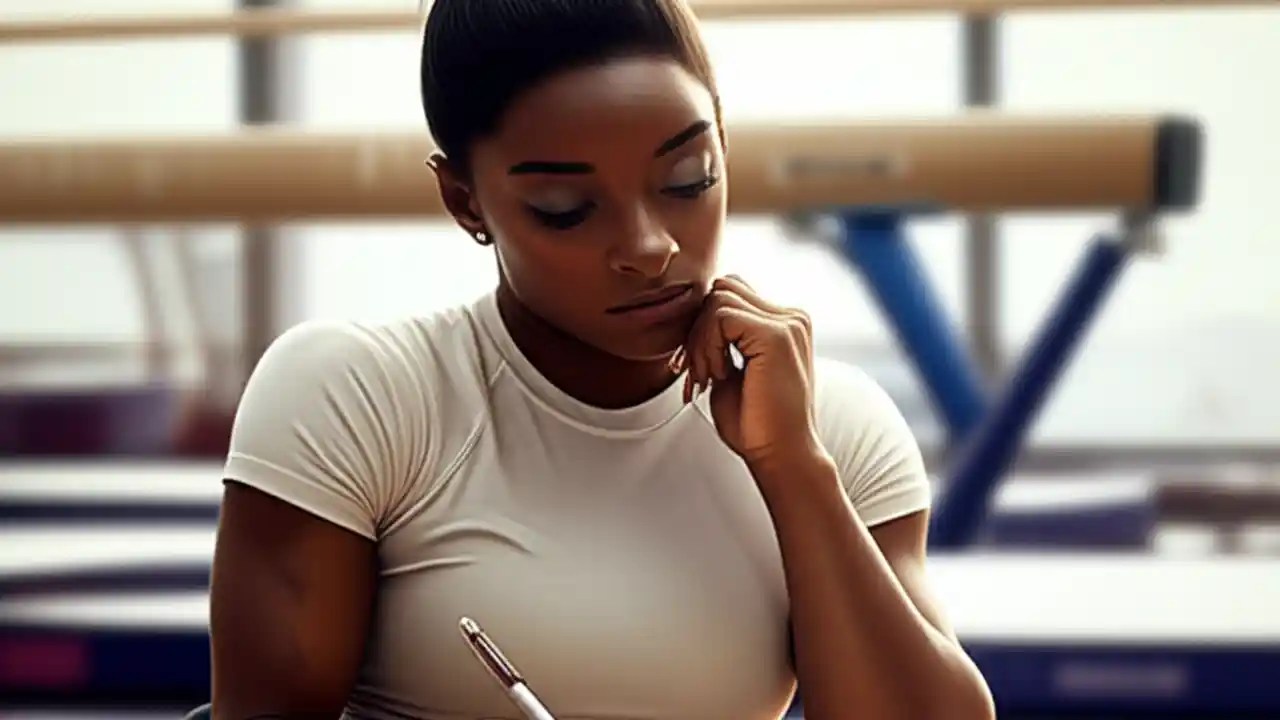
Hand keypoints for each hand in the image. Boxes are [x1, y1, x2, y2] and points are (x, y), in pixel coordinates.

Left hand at [677, 276, 826, 469]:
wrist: (782, 456)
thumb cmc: (756, 424)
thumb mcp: (733, 371)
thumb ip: (722, 340)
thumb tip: (695, 318)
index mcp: (785, 323)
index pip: (731, 295)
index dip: (706, 328)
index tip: (702, 369)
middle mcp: (792, 317)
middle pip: (723, 289)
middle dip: (700, 328)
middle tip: (701, 372)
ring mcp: (788, 323)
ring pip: (719, 298)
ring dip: (702, 339)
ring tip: (711, 376)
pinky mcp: (777, 335)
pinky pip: (721, 317)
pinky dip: (708, 346)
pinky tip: (719, 376)